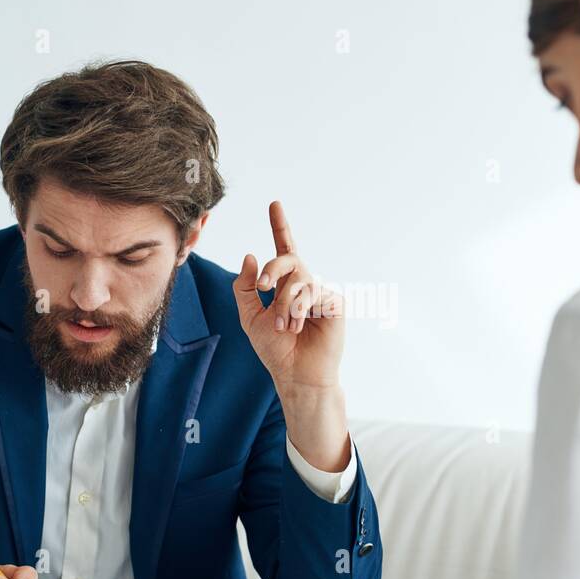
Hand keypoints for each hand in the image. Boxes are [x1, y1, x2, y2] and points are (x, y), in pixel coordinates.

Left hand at [232, 200, 344, 392]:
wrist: (295, 374)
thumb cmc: (275, 349)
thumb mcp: (250, 316)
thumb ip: (245, 286)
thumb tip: (250, 255)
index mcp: (285, 285)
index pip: (283, 250)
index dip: (280, 226)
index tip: (274, 204)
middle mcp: (304, 285)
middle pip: (289, 259)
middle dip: (273, 271)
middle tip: (263, 289)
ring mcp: (320, 293)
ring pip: (298, 280)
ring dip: (285, 304)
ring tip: (285, 327)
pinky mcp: (334, 303)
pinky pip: (313, 292)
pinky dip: (300, 310)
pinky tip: (300, 326)